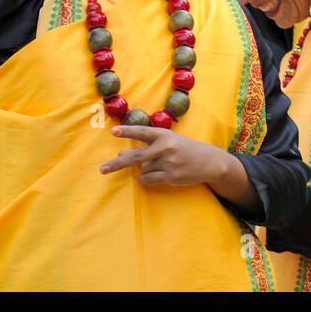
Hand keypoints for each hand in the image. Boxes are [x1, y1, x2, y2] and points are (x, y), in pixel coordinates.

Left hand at [100, 124, 229, 186]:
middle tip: (102, 169)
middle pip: (135, 157)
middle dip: (117, 164)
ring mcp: (168, 162)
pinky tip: (160, 175)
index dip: (127, 131)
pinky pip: (149, 179)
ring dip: (146, 170)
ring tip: (162, 166)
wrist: (209, 161)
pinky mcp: (171, 175)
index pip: (142, 132)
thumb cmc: (184, 149)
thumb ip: (145, 147)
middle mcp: (165, 147)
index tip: (113, 132)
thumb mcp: (167, 143)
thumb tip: (121, 153)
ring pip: (143, 170)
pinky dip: (148, 179)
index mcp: (164, 134)